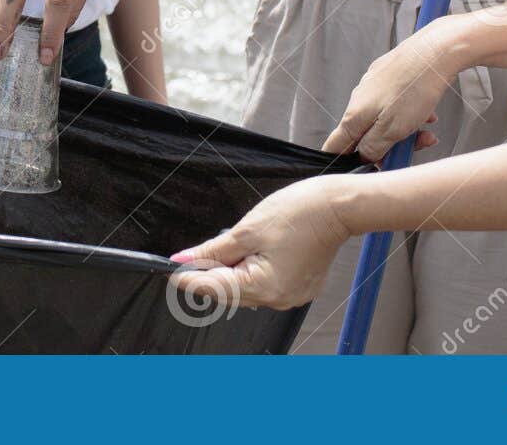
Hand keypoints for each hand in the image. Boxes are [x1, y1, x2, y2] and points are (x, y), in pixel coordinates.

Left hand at [171, 175, 354, 310]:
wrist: (337, 207)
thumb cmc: (299, 213)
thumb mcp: (246, 230)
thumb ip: (213, 250)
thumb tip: (184, 260)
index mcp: (263, 288)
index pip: (213, 289)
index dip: (188, 279)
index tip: (169, 271)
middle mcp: (277, 299)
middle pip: (229, 292)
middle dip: (210, 274)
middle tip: (192, 256)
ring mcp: (290, 296)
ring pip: (246, 289)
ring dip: (232, 271)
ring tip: (232, 245)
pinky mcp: (299, 287)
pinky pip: (265, 284)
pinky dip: (252, 271)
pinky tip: (252, 252)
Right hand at [321, 20, 467, 161]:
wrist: (433, 53)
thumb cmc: (413, 88)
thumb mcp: (393, 129)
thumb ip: (373, 147)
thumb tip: (362, 157)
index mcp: (354, 115)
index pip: (335, 146)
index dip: (344, 163)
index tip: (362, 170)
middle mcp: (359, 100)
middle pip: (365, 135)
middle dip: (388, 148)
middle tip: (409, 151)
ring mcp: (373, 87)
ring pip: (383, 120)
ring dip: (404, 132)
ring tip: (426, 132)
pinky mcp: (388, 77)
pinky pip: (394, 105)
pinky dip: (409, 114)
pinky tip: (427, 114)